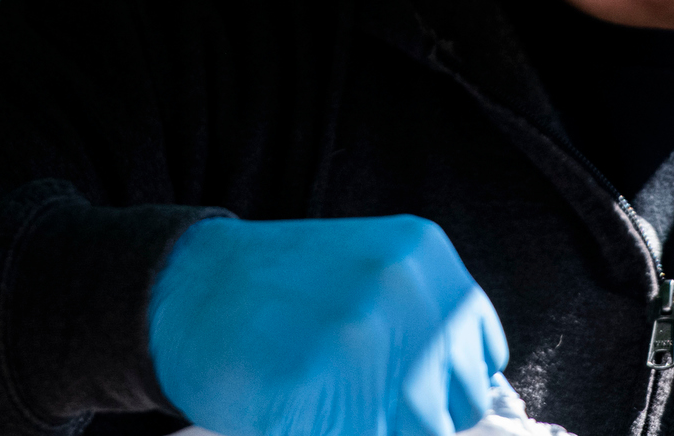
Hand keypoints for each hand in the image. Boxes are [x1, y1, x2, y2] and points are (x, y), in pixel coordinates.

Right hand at [148, 214, 508, 435]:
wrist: (191, 284)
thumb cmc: (287, 287)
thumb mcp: (375, 271)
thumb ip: (427, 319)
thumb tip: (470, 395)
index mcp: (423, 255)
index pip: (482, 358)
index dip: (450, 389)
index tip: (419, 393)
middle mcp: (401, 290)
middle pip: (454, 405)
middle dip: (417, 418)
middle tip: (363, 399)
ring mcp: (357, 338)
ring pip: (414, 430)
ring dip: (376, 427)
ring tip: (331, 399)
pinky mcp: (311, 386)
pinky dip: (333, 431)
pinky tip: (304, 408)